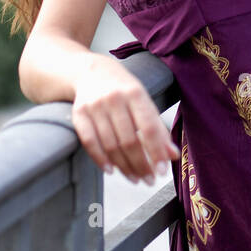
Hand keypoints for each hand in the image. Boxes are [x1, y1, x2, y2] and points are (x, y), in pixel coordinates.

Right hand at [71, 53, 180, 185]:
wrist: (91, 71)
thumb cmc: (123, 89)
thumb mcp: (143, 100)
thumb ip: (157, 127)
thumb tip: (171, 155)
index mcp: (135, 93)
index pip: (149, 128)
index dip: (157, 152)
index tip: (163, 171)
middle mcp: (114, 98)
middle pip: (129, 140)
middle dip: (141, 164)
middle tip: (149, 180)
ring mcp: (95, 106)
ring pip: (111, 145)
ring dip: (124, 167)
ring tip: (135, 178)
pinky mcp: (79, 114)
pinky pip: (90, 142)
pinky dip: (101, 160)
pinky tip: (111, 170)